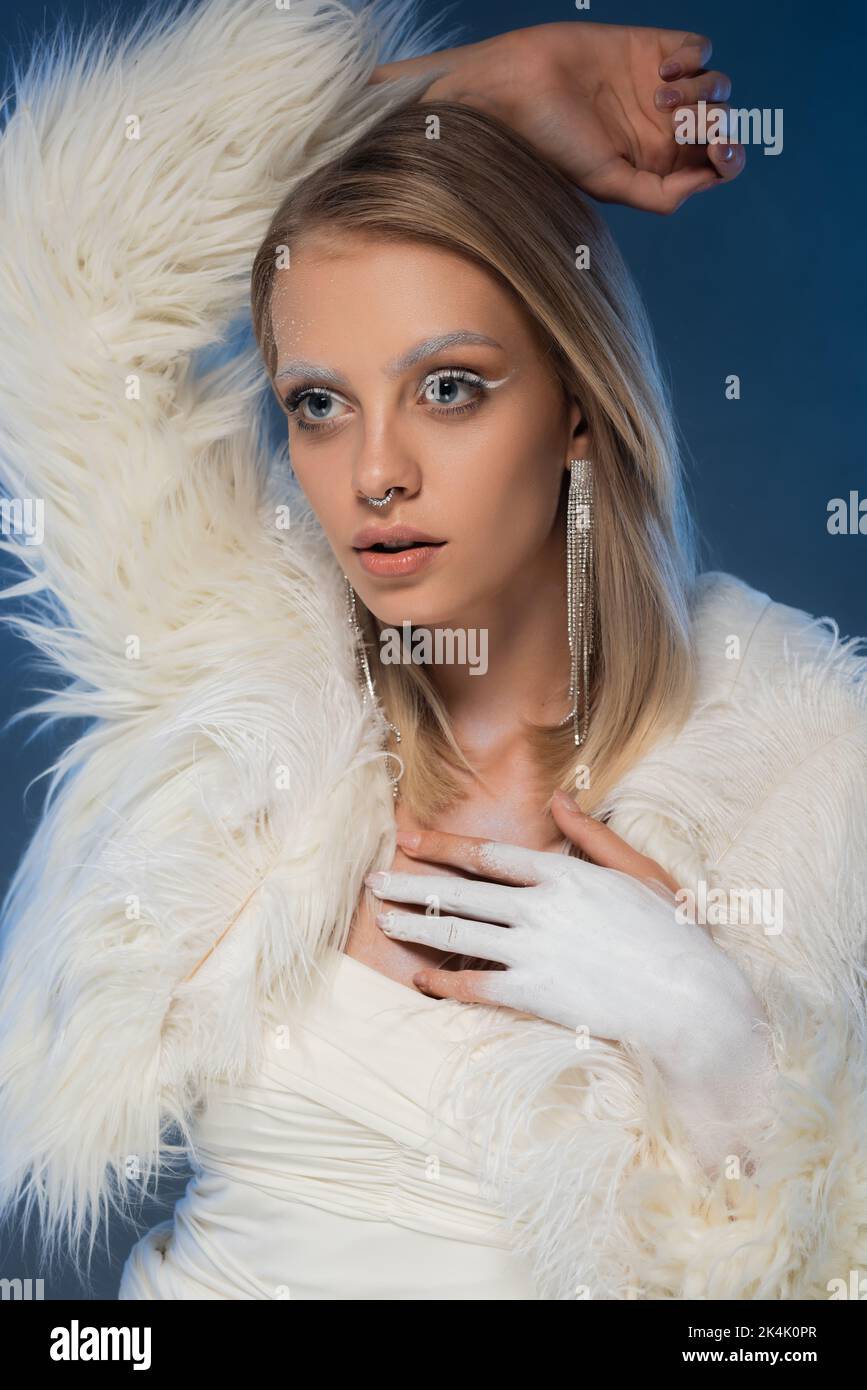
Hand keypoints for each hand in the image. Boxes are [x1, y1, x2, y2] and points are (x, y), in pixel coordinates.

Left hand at [365, 791, 762, 1072]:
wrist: (691, 999)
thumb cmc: (671, 933)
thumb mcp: (637, 870)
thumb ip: (591, 835)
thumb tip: (558, 799)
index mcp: (563, 875)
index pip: (486, 856)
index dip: (442, 847)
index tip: (408, 840)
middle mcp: (539, 908)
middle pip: (459, 894)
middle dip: (409, 886)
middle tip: (372, 883)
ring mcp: (534, 952)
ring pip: (457, 936)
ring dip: (413, 927)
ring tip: (382, 923)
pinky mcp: (536, 995)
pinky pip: (476, 986)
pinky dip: (444, 983)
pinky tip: (421, 979)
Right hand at [371, 23, 743, 213]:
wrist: (519, 86)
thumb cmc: (553, 141)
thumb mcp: (606, 182)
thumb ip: (657, 193)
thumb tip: (702, 182)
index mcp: (656, 164)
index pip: (713, 165)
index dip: (729, 159)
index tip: (720, 151)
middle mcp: (663, 127)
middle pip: (722, 125)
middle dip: (721, 126)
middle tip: (693, 125)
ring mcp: (660, 86)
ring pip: (717, 88)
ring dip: (701, 92)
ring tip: (658, 97)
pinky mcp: (652, 47)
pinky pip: (699, 49)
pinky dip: (693, 58)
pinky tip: (662, 70)